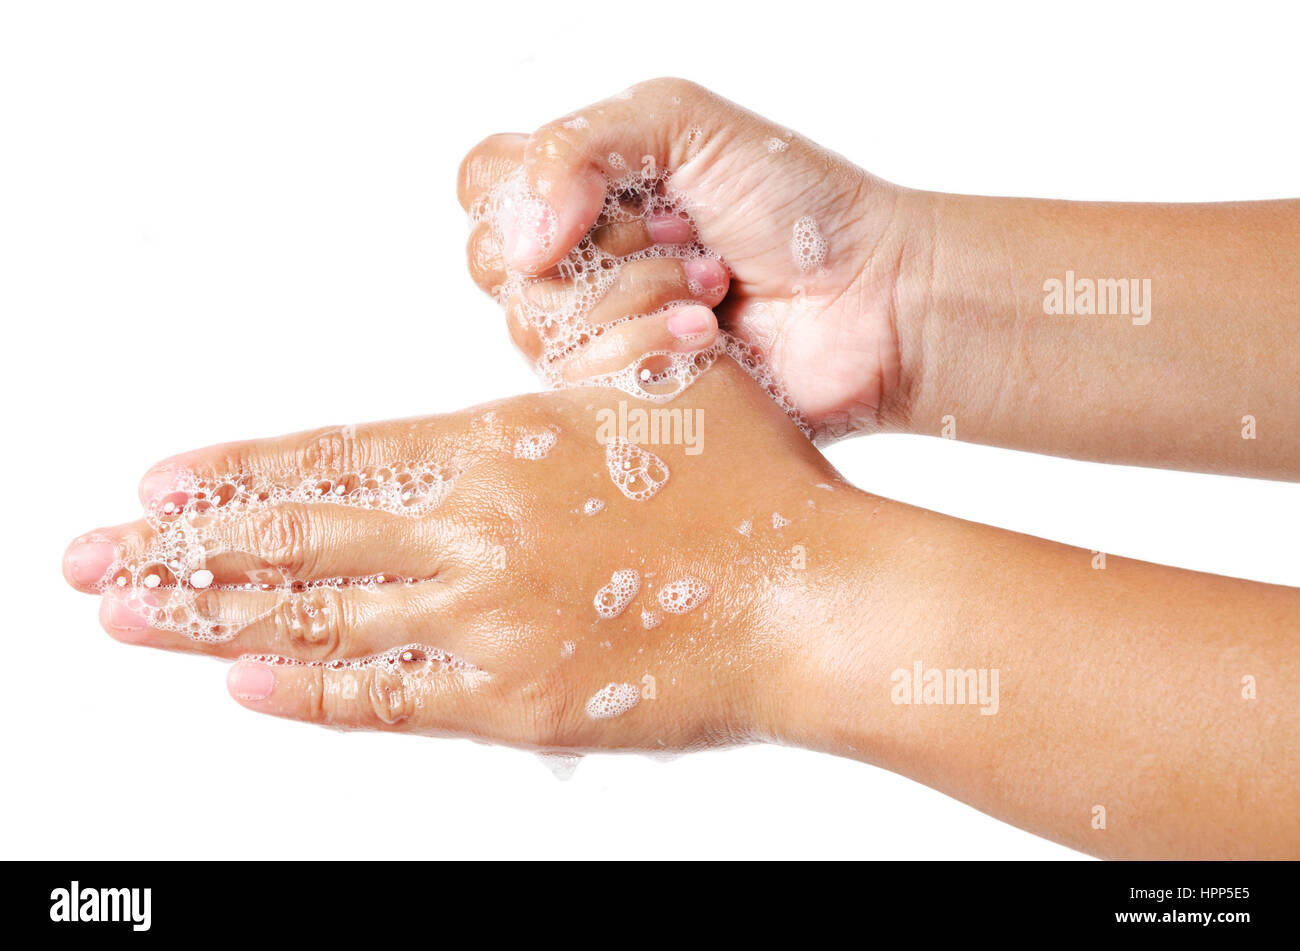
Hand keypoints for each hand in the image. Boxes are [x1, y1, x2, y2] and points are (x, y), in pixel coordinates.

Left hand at [62, 358, 863, 749]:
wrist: (814, 599)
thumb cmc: (750, 486)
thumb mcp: (658, 375)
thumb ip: (574, 352)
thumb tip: (530, 329)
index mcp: (501, 447)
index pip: (333, 458)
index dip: (236, 474)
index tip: (160, 485)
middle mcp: (475, 535)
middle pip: (297, 544)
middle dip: (180, 552)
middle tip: (92, 558)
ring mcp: (489, 624)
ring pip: (320, 623)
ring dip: (215, 620)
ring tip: (134, 618)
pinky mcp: (517, 700)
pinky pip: (389, 698)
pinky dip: (314, 693)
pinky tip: (249, 687)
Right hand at [458, 78, 918, 441]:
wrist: (872, 298)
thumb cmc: (798, 205)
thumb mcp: (683, 122)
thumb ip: (576, 145)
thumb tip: (519, 240)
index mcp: (584, 189)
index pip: (481, 184)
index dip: (521, 193)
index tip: (605, 193)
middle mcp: (578, 264)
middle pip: (495, 263)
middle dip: (597, 247)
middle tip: (682, 234)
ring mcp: (598, 336)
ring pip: (535, 326)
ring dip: (636, 297)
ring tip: (714, 287)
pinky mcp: (625, 399)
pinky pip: (579, 384)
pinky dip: (648, 349)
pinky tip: (710, 338)